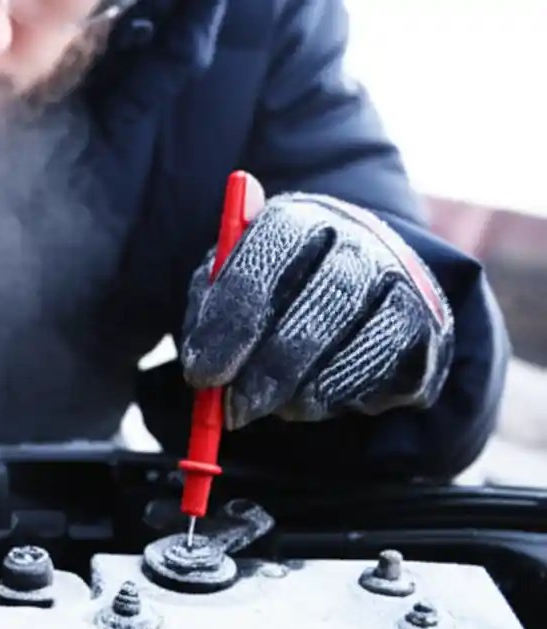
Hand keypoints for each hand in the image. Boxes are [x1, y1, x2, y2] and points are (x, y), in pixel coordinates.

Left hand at [180, 192, 454, 429]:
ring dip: (310, 390)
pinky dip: (346, 398)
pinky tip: (317, 401)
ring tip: (276, 408)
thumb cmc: (272, 291)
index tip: (203, 374)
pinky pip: (391, 376)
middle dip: (272, 367)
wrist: (350, 294)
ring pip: (361, 342)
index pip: (269, 256)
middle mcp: (361, 239)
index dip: (233, 320)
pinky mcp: (430, 331)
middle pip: (325, 300)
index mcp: (299, 218)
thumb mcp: (227, 288)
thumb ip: (209, 315)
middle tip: (235, 411)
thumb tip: (199, 362)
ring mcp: (405, 282)